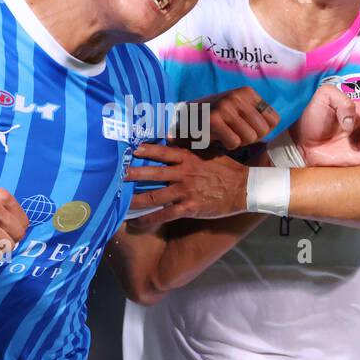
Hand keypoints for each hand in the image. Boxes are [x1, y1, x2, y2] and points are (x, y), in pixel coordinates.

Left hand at [123, 143, 247, 227]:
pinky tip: (136, 222)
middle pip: (151, 173)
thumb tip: (172, 137)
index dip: (143, 150)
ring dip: (134, 199)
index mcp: (187, 158)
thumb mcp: (208, 152)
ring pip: (153, 196)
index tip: (129, 149)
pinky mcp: (189, 208)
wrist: (244, 188)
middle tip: (115, 175)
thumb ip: (189, 146)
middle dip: (131, 174)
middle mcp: (183, 173)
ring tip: (119, 201)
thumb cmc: (225, 169)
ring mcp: (185, 191)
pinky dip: (148, 219)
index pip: (160, 151)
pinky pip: (164, 215)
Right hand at [179, 86, 279, 149]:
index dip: (263, 131)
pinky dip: (227, 145)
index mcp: (248, 92)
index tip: (247, 128)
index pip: (274, 120)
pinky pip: (234, 143)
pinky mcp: (214, 119)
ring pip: (250, 138)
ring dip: (239, 142)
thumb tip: (279, 127)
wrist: (185, 118)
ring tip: (226, 134)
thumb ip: (259, 114)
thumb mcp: (239, 108)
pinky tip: (218, 137)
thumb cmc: (217, 117)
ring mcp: (226, 106)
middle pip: (263, 131)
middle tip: (235, 133)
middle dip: (251, 138)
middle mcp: (238, 96)